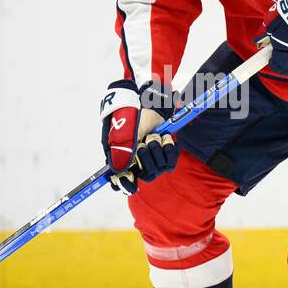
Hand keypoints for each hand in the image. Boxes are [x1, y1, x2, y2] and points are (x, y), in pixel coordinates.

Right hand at [99, 80, 177, 194]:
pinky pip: (171, 161)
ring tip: (154, 136)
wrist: (149, 103)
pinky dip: (170, 149)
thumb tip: (116, 172)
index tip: (130, 184)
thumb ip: (120, 152)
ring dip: (157, 150)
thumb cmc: (132, 117)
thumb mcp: (123, 133)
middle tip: (143, 144)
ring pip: (159, 168)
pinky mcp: (165, 153)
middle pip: (145, 175)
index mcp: (122, 158)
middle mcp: (137, 161)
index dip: (126, 184)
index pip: (122, 180)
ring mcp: (152, 158)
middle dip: (146, 159)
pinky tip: (165, 138)